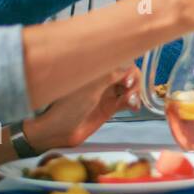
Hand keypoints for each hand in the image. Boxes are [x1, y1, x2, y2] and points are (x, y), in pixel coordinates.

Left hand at [22, 67, 138, 150]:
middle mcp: (102, 80)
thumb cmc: (67, 108)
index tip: (126, 82)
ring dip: (135, 93)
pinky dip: (134, 102)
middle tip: (129, 94)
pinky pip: (127, 101)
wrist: (58, 131)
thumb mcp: (90, 89)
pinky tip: (133, 107)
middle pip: (128, 74)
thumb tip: (128, 67)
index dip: (127, 71)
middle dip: (134, 82)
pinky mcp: (110, 108)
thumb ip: (110, 77)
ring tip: (131, 103)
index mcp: (96, 71)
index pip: (120, 63)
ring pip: (130, 88)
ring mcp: (107, 94)